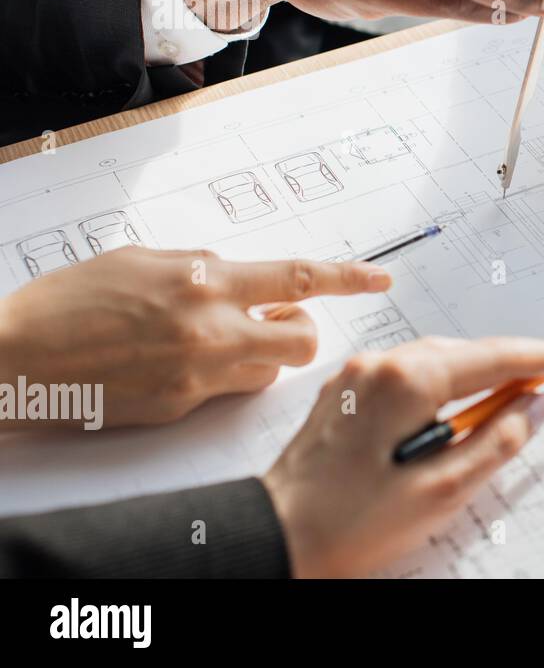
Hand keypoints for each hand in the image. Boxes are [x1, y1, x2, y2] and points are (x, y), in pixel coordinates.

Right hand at [0, 248, 389, 426]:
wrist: (15, 357)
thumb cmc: (69, 301)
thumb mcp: (142, 260)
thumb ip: (201, 269)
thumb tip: (236, 276)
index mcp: (202, 283)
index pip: (297, 279)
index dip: (348, 278)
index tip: (381, 279)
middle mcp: (209, 331)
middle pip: (303, 341)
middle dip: (299, 330)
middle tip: (275, 320)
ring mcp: (196, 376)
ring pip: (267, 372)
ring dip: (259, 355)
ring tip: (216, 340)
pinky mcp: (178, 409)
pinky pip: (222, 392)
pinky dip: (216, 376)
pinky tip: (173, 362)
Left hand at [262, 335, 543, 577]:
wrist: (273, 536)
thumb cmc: (350, 521)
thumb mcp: (442, 490)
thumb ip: (497, 442)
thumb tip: (535, 405)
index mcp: (407, 380)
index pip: (496, 358)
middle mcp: (380, 363)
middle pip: (467, 353)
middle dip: (514, 364)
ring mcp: (359, 375)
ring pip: (438, 363)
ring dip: (478, 379)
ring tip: (511, 402)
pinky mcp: (348, 392)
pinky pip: (411, 376)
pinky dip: (444, 389)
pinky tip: (457, 414)